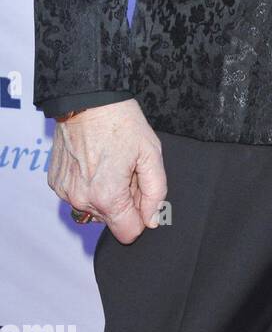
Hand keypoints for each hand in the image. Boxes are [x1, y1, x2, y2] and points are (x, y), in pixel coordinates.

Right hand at [48, 99, 166, 243]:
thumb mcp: (151, 153)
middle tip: (125, 168)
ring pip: (93, 208)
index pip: (128, 233)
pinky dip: (87, 184)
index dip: (140, 214)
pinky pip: (77, 195)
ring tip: (109, 162)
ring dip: (104, 193)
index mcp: (107, 196)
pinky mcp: (55, 182)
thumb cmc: (122, 122)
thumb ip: (155, 192)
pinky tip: (93, 161)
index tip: (139, 190)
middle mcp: (81, 199)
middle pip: (111, 219)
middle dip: (123, 200)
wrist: (88, 99)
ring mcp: (65, 191)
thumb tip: (152, 220)